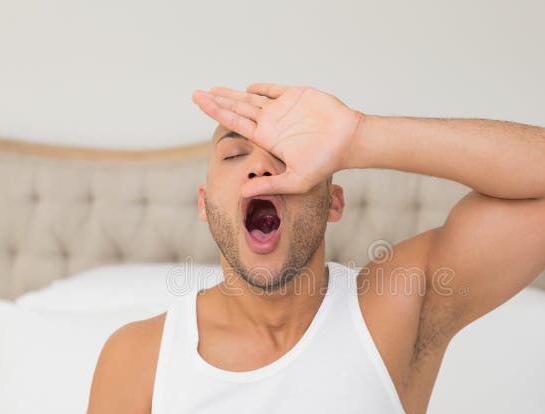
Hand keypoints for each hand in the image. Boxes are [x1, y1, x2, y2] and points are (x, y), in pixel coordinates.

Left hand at [192, 83, 363, 196]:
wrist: (349, 141)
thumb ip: (269, 185)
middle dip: (216, 101)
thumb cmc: (325, 162)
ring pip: (250, 99)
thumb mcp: (296, 181)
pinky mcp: (296, 96)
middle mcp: (271, 123)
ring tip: (213, 89)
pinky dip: (261, 88)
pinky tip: (248, 88)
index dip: (216, 113)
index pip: (235, 123)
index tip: (200, 104)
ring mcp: (282, 109)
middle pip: (237, 109)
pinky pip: (274, 90)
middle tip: (195, 94)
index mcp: (267, 139)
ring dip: (232, 94)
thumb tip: (242, 194)